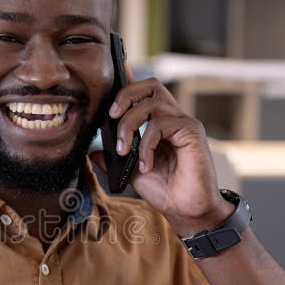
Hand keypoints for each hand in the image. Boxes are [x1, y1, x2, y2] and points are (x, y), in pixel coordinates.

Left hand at [88, 70, 233, 237]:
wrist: (188, 211)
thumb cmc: (166, 191)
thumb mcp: (131, 174)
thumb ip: (114, 159)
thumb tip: (93, 151)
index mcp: (159, 123)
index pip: (143, 93)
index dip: (128, 80)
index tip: (111, 72)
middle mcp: (173, 117)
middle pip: (150, 84)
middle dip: (125, 95)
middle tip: (111, 116)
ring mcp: (184, 123)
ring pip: (151, 103)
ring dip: (129, 125)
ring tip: (123, 151)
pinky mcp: (191, 132)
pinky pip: (160, 124)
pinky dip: (145, 144)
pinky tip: (144, 164)